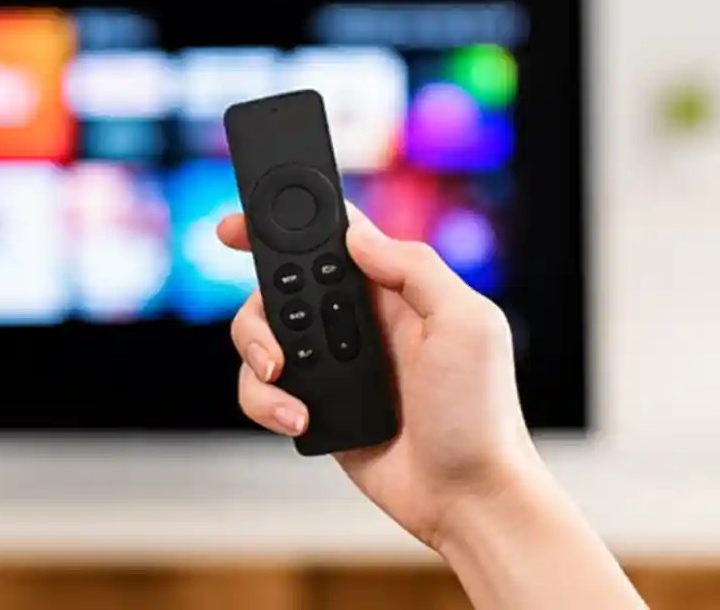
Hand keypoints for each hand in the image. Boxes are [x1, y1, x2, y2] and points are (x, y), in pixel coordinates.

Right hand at [218, 203, 541, 549]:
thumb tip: (357, 235)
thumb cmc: (480, 414)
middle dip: (257, 305)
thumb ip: (415, 269)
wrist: (466, 496)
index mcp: (393, 291)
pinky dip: (265, 403)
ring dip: (257, 357)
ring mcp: (332, 365)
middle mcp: (358, 322)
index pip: (332, 238)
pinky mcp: (313, 405)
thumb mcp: (466, 324)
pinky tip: (298, 419)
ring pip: (260, 338)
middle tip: (264, 335)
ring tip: (284, 380)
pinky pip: (262, 390)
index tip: (239, 224)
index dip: (284, 222)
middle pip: (279, 287)